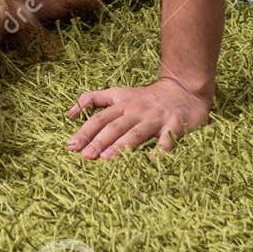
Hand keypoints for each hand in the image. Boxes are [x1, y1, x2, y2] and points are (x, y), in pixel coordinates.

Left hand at [66, 76, 211, 158]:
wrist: (183, 90)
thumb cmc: (145, 97)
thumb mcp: (118, 93)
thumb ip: (94, 99)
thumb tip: (69, 114)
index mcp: (122, 104)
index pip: (99, 118)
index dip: (85, 131)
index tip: (71, 146)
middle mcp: (136, 110)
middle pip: (114, 126)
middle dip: (98, 141)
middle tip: (85, 156)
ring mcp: (155, 118)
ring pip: (136, 133)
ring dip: (121, 146)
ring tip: (106, 159)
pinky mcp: (175, 126)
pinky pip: (166, 141)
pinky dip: (159, 152)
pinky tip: (150, 162)